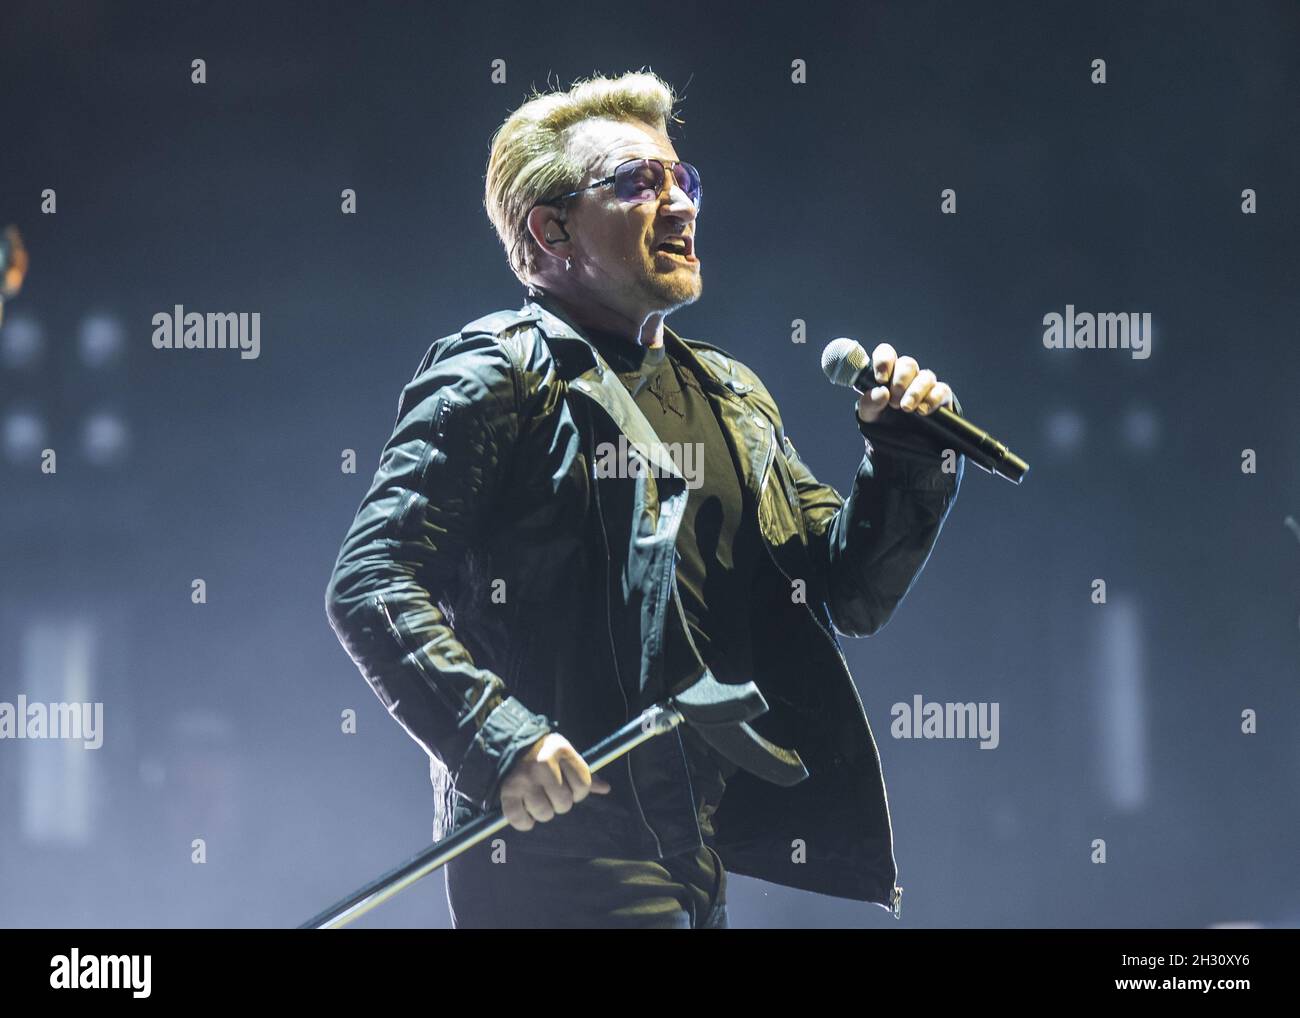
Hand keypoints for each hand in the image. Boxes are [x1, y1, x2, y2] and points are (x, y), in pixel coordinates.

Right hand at [497, 732, 611, 831]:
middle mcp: (543, 765)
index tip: (568, 786)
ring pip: (544, 813)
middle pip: (564, 803)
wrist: (514, 745)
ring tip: (539, 801)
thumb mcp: (567, 756)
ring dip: (543, 812)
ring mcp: (524, 778)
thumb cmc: (547, 755)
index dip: (578, 792)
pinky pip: (519, 819)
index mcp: (562, 752)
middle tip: (551, 794)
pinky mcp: (508, 790)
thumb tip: (606, 788)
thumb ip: (585, 774)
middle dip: (560, 803)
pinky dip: (524, 822)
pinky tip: (526, 814)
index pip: (583, 786)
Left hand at [856, 342, 953, 424]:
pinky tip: (922, 410)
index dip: (885, 361)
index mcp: (887, 373)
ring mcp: (924, 385)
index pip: (887, 353)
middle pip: (908, 363)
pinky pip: (942, 390)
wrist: (899, 443)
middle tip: (893, 402)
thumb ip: (868, 403)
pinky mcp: (940, 397)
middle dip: (900, 381)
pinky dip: (932, 399)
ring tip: (906, 408)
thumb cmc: (882, 421)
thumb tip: (881, 392)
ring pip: (925, 376)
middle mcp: (907, 376)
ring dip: (915, 392)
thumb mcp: (868, 415)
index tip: (881, 379)